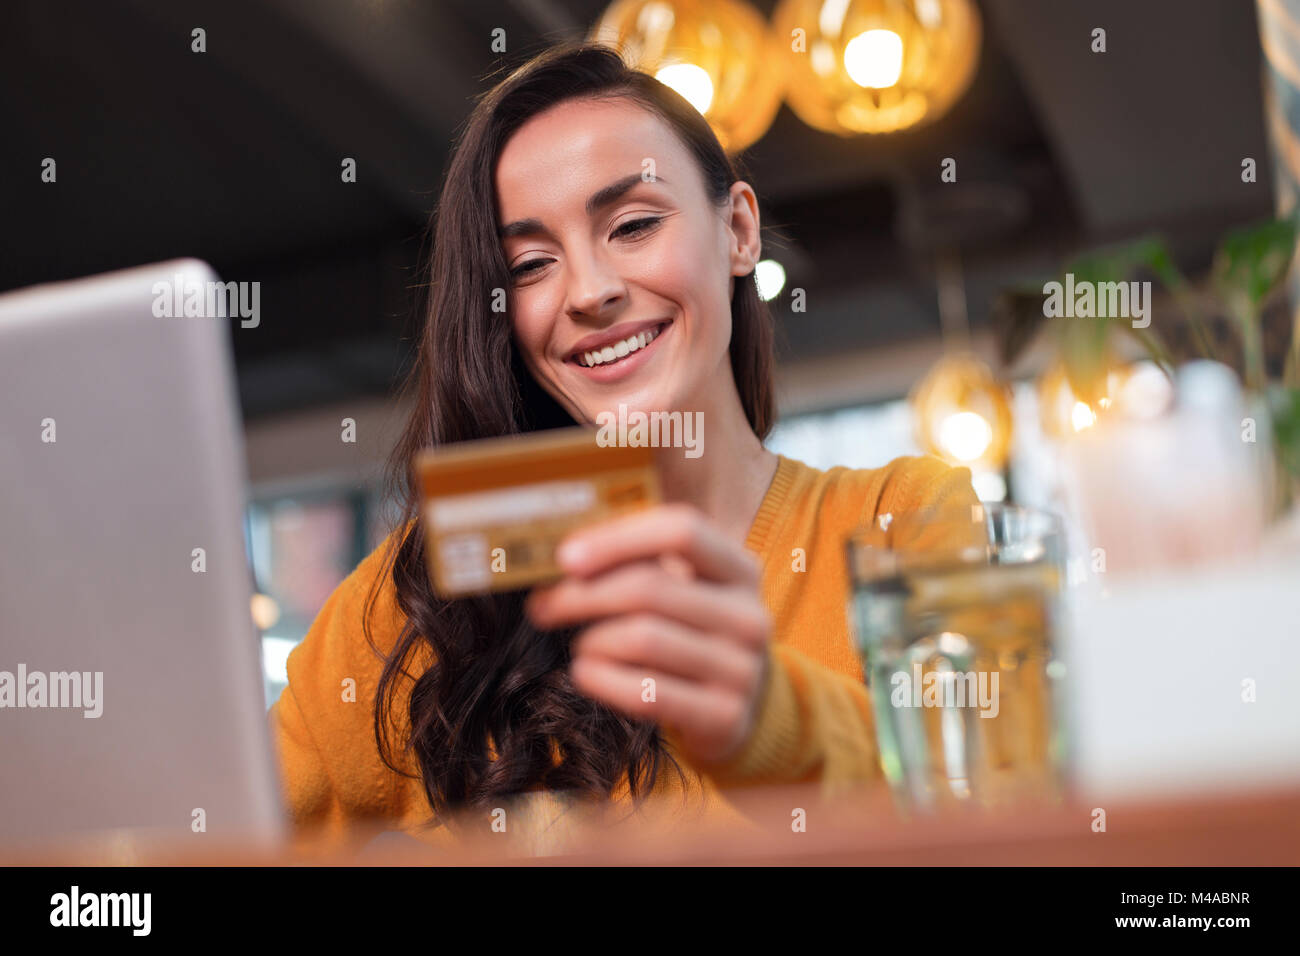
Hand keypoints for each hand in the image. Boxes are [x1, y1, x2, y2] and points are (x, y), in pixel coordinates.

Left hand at [524, 503, 771, 766]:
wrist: (742, 709)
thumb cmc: (692, 635)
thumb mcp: (688, 591)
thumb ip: (642, 562)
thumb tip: (564, 554)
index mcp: (740, 569)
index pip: (681, 531)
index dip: (618, 539)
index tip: (565, 557)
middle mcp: (751, 615)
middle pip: (650, 588)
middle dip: (582, 595)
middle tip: (542, 606)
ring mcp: (743, 669)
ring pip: (643, 639)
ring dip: (591, 641)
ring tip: (579, 646)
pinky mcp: (726, 716)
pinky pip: (647, 693)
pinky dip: (602, 680)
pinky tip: (584, 673)